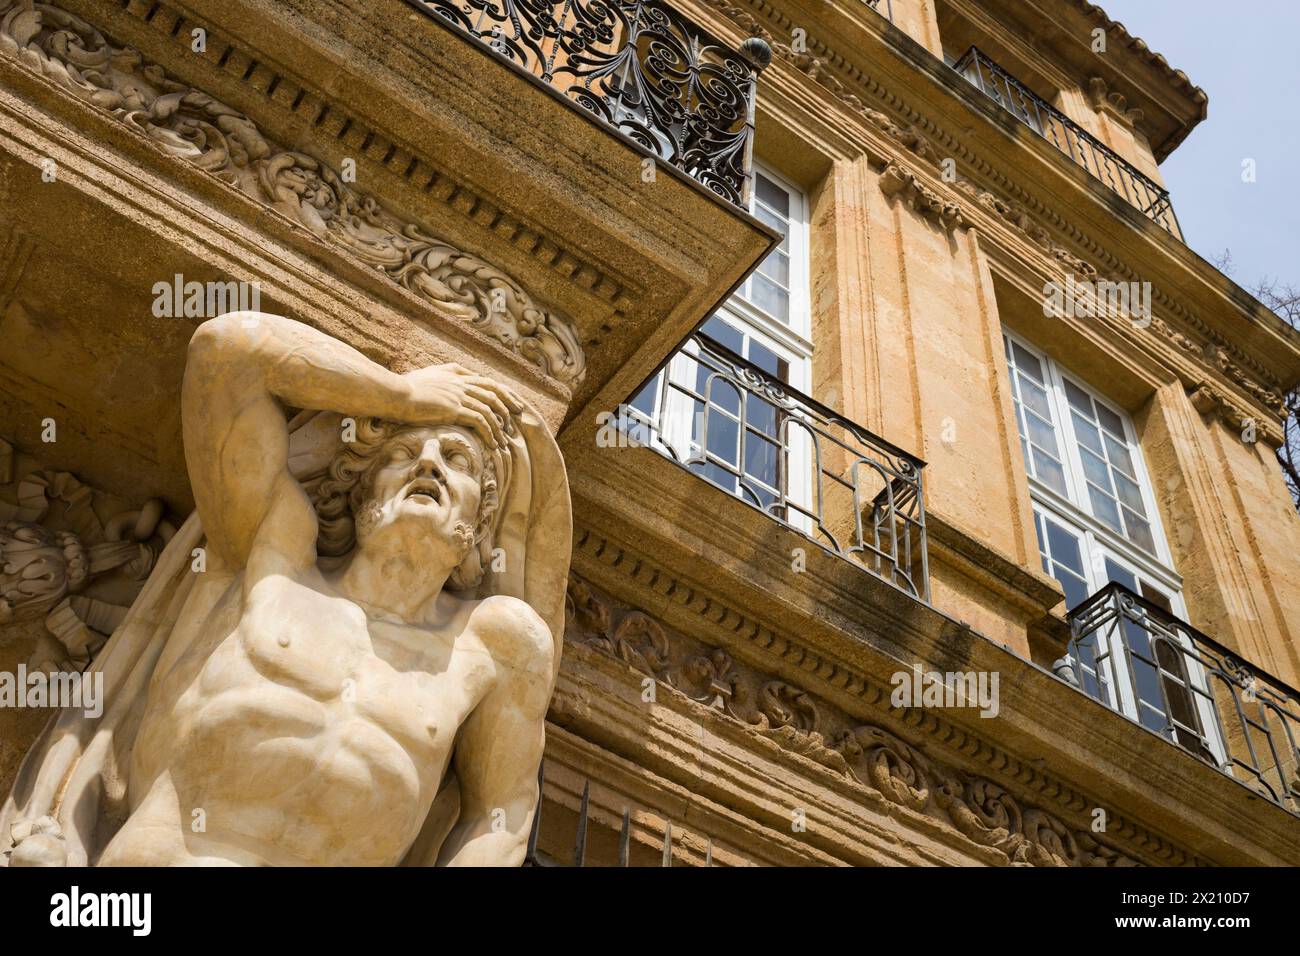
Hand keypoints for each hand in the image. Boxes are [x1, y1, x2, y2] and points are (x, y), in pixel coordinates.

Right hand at [399, 364, 524, 449]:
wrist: (393, 394)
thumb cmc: (402, 388)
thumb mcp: (424, 377)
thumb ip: (439, 378)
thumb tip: (444, 384)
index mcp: (454, 374)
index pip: (486, 380)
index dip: (502, 391)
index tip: (511, 401)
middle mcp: (459, 383)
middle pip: (494, 391)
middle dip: (509, 404)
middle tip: (519, 415)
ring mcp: (458, 395)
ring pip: (490, 408)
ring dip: (499, 426)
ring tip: (504, 440)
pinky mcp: (454, 409)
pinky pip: (480, 421)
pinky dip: (490, 433)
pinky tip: (493, 444)